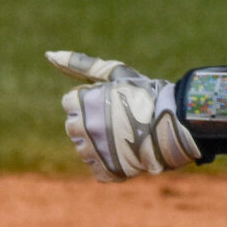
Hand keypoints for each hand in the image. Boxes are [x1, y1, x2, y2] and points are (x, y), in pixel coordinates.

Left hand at [46, 51, 201, 181]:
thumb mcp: (115, 73)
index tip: (111, 101)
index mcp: (84, 103)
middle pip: (73, 127)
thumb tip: (49, 55)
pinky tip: (126, 152)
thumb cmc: (146, 94)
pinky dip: (109, 162)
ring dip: (99, 143)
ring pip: (83, 149)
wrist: (177, 122)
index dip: (90, 100)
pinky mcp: (107, 171)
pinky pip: (96, 168)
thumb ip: (80, 64)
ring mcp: (95, 152)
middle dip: (91, 122)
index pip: (70, 103)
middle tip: (119, 118)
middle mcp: (85, 128)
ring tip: (123, 135)